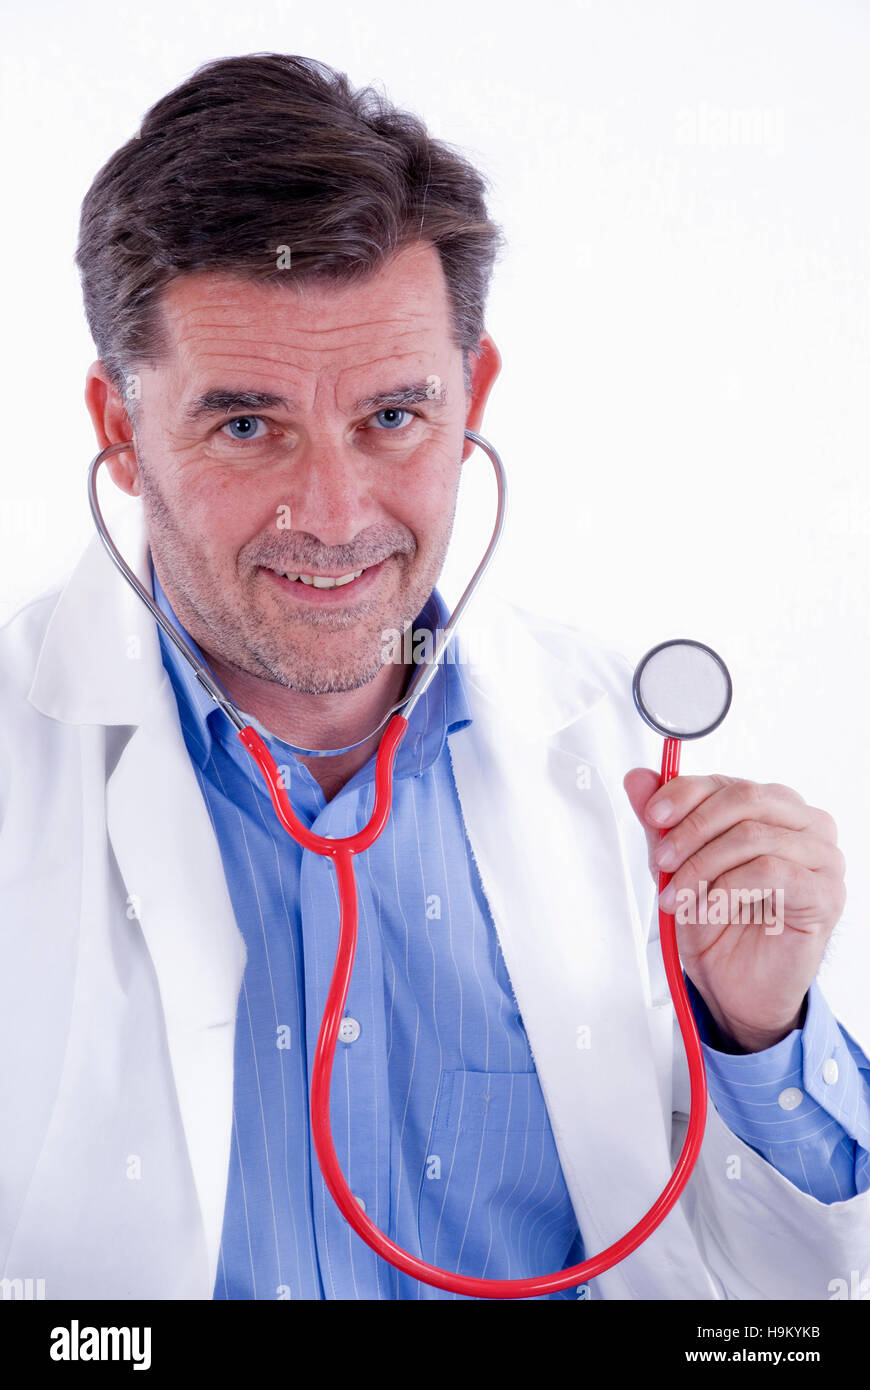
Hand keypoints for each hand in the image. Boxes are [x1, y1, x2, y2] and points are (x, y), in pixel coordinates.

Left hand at [623, 770, 845, 1052]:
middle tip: (663, 862)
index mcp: (773, 808)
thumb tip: (638, 779)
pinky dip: (728, 889)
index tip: (653, 815)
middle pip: (743, 799)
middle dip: (691, 830)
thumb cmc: (718, 926)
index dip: (684, 794)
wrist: (736, 988)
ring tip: (680, 896)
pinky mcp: (825, 893)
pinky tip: (711, 908)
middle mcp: (804, 825)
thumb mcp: (678, 867)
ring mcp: (822, 857)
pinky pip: (770, 871)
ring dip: (703, 866)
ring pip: (752, 834)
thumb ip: (662, 823)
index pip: (727, 783)